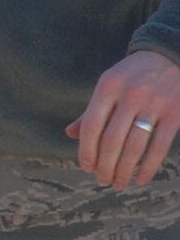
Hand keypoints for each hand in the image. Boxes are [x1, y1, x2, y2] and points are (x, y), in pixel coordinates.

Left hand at [66, 50, 179, 188]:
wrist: (171, 56)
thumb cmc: (133, 75)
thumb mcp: (109, 84)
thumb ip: (91, 109)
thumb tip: (70, 134)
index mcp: (108, 87)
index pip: (91, 125)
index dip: (86, 150)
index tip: (86, 167)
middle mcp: (129, 95)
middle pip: (112, 140)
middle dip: (105, 166)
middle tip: (102, 181)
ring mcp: (154, 104)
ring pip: (134, 147)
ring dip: (125, 170)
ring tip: (119, 183)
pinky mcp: (175, 113)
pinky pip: (159, 147)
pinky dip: (148, 167)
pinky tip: (141, 178)